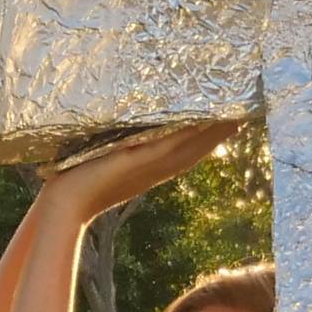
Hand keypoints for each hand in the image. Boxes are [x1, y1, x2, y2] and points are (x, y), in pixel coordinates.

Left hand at [42, 119, 240, 219]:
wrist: (64, 202)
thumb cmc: (81, 181)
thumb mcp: (111, 160)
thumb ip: (125, 148)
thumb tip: (130, 130)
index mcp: (153, 167)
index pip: (191, 149)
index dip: (214, 135)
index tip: (233, 115)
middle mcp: (155, 167)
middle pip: (198, 147)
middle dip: (222, 129)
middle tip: (247, 109)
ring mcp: (146, 165)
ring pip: (187, 145)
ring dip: (211, 130)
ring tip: (234, 111)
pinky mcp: (132, 160)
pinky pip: (162, 144)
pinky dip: (181, 133)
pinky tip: (198, 119)